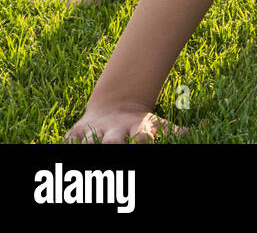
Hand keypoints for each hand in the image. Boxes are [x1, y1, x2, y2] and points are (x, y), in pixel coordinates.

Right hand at [63, 103, 187, 143]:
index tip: (143, 142)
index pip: (142, 136)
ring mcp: (95, 131)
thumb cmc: (139, 124)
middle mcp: (115, 130)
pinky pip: (67, 141)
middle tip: (112, 146)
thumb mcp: (157, 124)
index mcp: (137, 128)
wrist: (114, 106)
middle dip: (113, 145)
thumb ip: (172, 131)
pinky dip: (65, 145)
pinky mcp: (76, 133)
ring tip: (89, 146)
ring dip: (88, 144)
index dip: (142, 139)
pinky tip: (63, 149)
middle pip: (113, 141)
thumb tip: (192, 133)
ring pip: (88, 140)